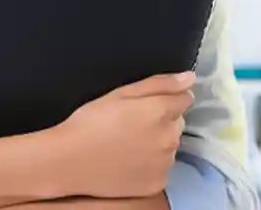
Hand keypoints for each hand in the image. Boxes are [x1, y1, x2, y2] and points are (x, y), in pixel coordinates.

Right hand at [53, 71, 194, 198]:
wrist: (70, 161)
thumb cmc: (91, 121)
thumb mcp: (120, 94)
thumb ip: (159, 84)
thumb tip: (190, 78)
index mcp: (161, 111)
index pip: (185, 99)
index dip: (167, 99)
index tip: (146, 105)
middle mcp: (171, 137)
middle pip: (177, 123)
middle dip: (162, 121)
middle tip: (131, 125)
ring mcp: (166, 163)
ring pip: (170, 147)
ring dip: (157, 144)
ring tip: (127, 145)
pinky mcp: (159, 183)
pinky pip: (161, 168)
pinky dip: (150, 165)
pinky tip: (129, 162)